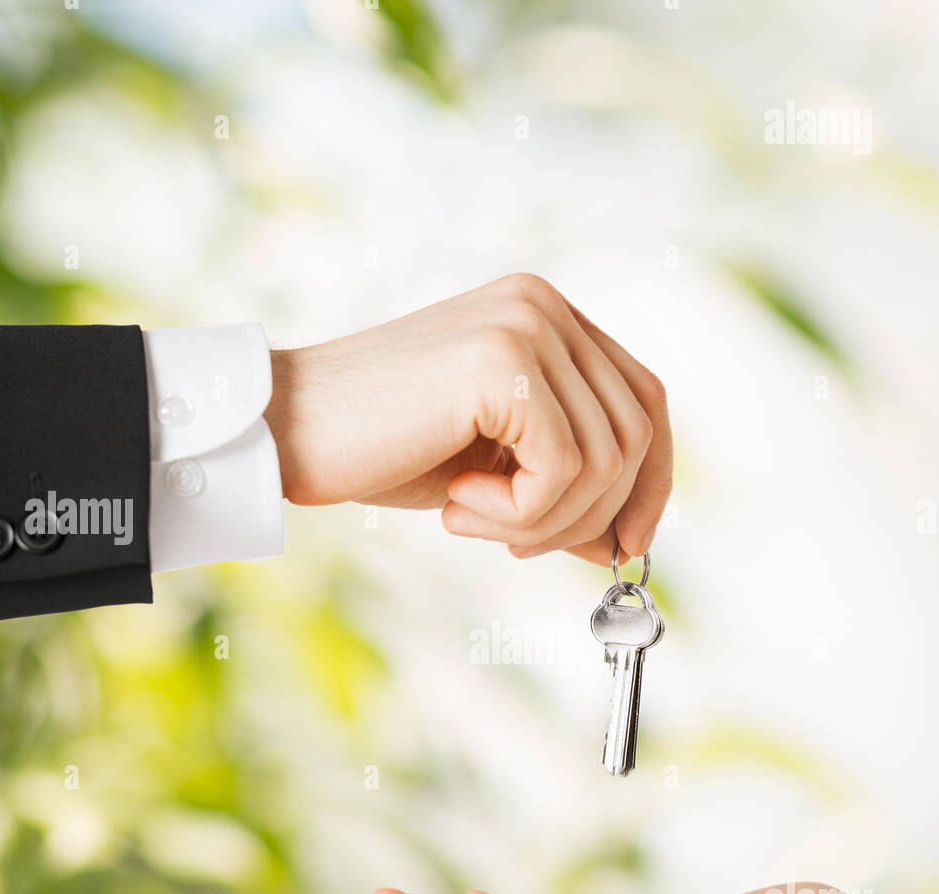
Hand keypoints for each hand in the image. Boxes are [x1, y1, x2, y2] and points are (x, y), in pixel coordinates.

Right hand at [265, 274, 671, 564]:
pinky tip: (458, 506)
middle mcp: (545, 306)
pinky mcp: (503, 362)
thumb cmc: (382, 447)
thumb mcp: (494, 466)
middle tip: (514, 543)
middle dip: (589, 515)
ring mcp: (527, 325)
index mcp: (547, 318)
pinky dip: (518, 515)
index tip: (629, 542)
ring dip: (542, 520)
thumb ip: (563, 481)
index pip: (644, 399)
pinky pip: (562, 470)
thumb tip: (626, 539)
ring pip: (604, 461)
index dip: (651, 478)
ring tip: (470, 518)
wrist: (287, 429)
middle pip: (635, 434)